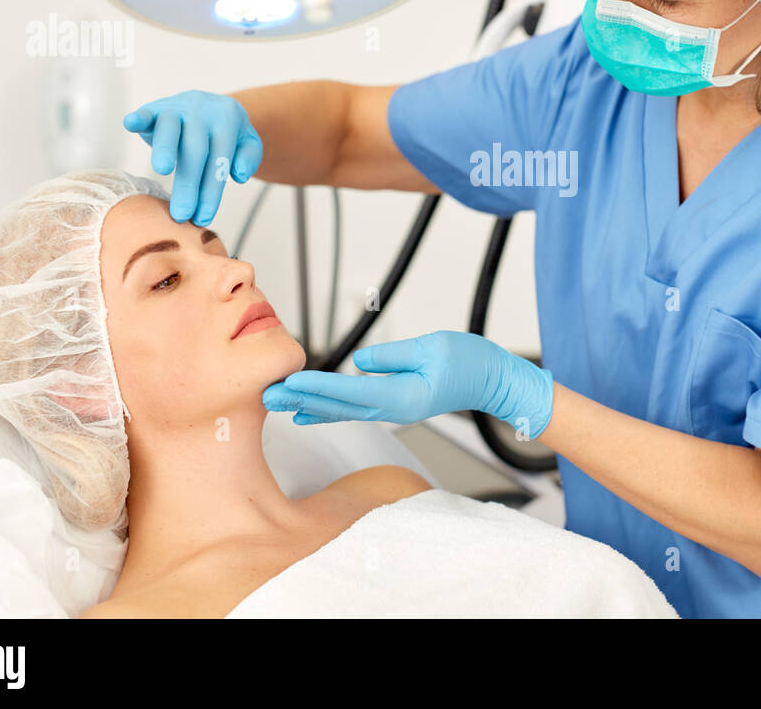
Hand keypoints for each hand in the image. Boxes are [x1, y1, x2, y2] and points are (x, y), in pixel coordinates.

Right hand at [123, 90, 261, 224]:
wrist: (213, 104)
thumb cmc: (228, 134)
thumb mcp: (248, 143)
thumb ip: (249, 157)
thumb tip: (238, 174)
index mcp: (228, 120)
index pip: (220, 159)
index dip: (211, 191)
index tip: (202, 218)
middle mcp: (203, 111)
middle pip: (196, 150)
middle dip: (189, 185)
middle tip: (180, 215)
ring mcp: (179, 107)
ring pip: (171, 128)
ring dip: (166, 149)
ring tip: (163, 171)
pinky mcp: (156, 107)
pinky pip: (147, 112)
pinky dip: (138, 118)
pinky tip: (130, 124)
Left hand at [262, 331, 553, 438]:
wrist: (492, 379)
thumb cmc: (470, 361)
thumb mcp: (433, 349)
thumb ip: (395, 356)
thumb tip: (361, 360)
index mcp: (403, 395)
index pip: (352, 391)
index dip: (319, 386)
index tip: (291, 382)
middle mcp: (394, 408)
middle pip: (339, 405)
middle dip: (302, 398)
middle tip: (268, 395)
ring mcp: (393, 409)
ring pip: (341, 409)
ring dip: (308, 404)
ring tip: (277, 403)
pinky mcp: (394, 403)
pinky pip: (353, 408)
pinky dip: (326, 408)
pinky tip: (307, 411)